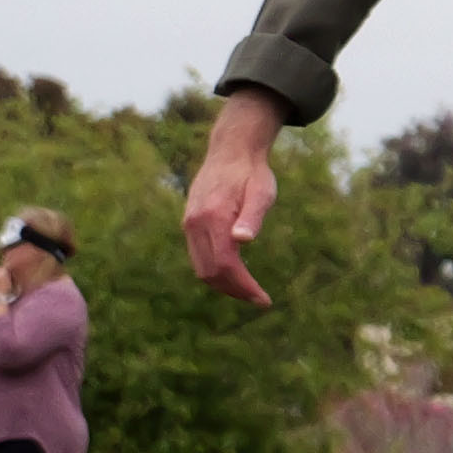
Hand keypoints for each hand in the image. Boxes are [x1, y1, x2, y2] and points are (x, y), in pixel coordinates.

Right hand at [181, 91, 284, 309]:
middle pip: (210, 272)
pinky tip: (235, 274)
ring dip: (223, 284)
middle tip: (260, 299)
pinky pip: (199, 256)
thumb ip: (252, 216)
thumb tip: (243, 241)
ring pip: (201, 267)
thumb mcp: (262, 192)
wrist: (230, 151)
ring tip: (249, 291)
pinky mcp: (190, 224)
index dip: (244, 286)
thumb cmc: (252, 173)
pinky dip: (215, 271)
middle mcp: (195, 224)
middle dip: (235, 290)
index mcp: (213, 217)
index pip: (225, 265)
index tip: (264, 300)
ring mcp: (189, 224)